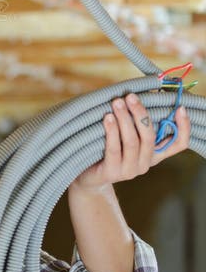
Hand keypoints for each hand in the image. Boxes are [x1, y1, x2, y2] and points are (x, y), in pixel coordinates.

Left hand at [71, 92, 189, 192]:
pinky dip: (112, 131)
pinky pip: (114, 149)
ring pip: (132, 141)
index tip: (180, 108)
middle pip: (150, 137)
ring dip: (125, 119)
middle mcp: (145, 163)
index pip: (178, 144)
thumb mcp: (126, 136)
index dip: (183, 128)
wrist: (88, 176)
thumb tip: (137, 96)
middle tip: (130, 97)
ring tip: (117, 102)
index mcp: (153, 154)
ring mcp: (129, 170)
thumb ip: (135, 123)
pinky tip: (108, 118)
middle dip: (140, 114)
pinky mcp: (112, 173)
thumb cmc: (107, 150)